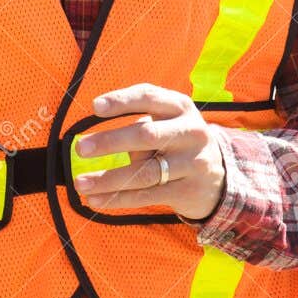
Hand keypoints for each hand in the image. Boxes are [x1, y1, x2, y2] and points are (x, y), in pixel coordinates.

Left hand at [73, 85, 226, 220]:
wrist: (217, 176)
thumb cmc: (175, 141)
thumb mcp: (166, 123)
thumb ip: (139, 125)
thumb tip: (97, 144)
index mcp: (180, 107)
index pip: (149, 97)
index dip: (121, 101)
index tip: (94, 107)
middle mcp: (190, 132)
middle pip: (146, 135)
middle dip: (110, 141)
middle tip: (80, 149)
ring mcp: (193, 162)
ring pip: (144, 172)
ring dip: (108, 179)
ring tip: (80, 184)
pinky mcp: (189, 190)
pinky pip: (148, 195)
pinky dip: (118, 199)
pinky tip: (96, 200)